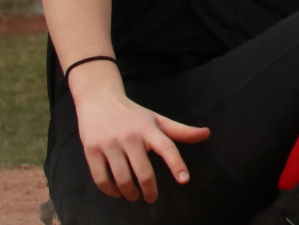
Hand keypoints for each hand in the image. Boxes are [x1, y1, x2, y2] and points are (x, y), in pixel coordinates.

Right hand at [71, 65, 208, 201]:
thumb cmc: (132, 114)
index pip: (167, 147)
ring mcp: (109, 144)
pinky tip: (116, 192)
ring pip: (122, 178)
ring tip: (134, 196)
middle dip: (149, 189)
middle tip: (151, 198)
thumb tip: (207, 134)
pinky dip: (110, 190)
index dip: (177, 164)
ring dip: (130, 192)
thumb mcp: (156, 119)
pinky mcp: (91, 150)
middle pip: (143, 170)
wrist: (99, 100)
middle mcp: (130, 136)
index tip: (184, 180)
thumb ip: (181, 131)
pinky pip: (101, 178)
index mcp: (148, 128)